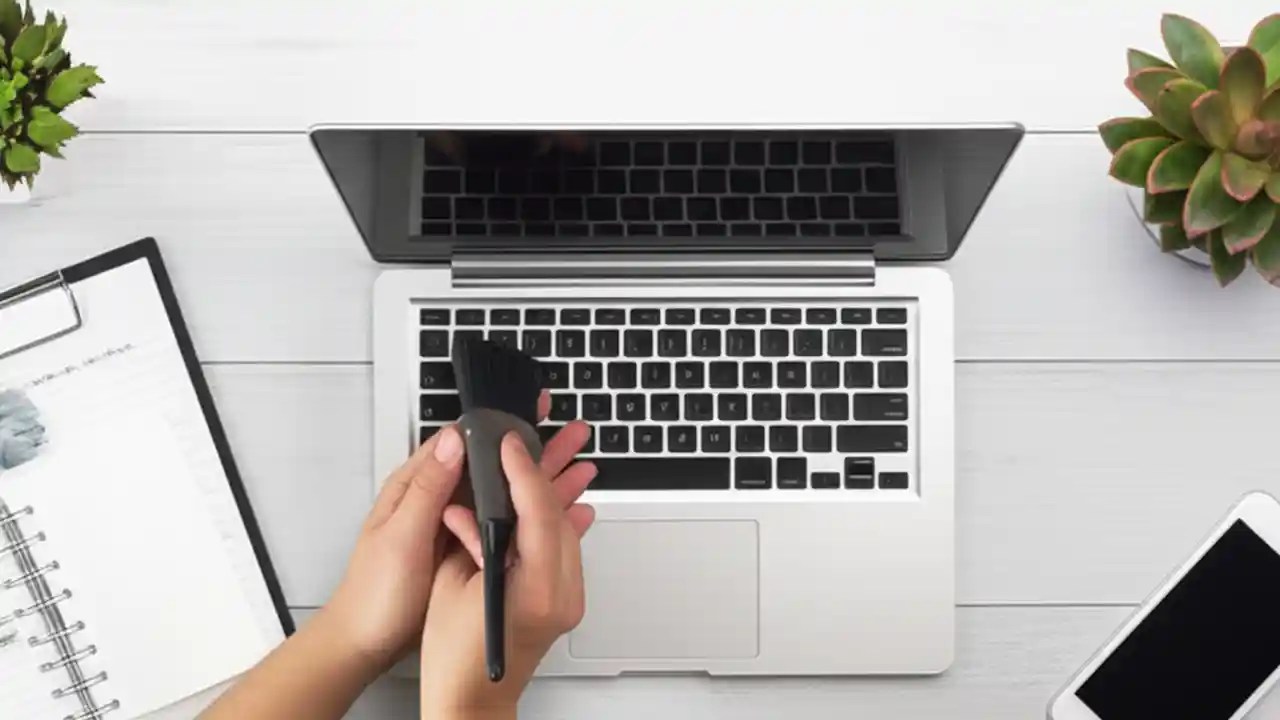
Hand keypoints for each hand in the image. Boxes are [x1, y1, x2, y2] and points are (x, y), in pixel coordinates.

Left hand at [319, 393, 558, 677]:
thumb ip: (427, 489)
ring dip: (539, 479)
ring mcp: (453, 527)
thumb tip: (455, 440)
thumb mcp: (400, 537)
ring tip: (577, 466)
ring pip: (504, 493)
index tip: (531, 411)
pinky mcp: (463, 551)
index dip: (498, 425)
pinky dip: (533, 514)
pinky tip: (558, 513)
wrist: (365, 644)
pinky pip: (505, 523)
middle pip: (491, 465)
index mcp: (416, 487)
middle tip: (569, 435)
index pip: (462, 441)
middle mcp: (437, 501)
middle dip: (532, 449)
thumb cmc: (373, 595)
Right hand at [421, 424, 596, 718]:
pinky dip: (561, 522)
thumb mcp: (453, 587)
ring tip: (572, 457)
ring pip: (567, 531)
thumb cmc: (457, 660)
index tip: (512, 445)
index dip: (524, 472)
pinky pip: (567, 550)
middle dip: (550, 473)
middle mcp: (560, 594)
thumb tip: (472, 506)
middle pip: (559, 517)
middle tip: (554, 436)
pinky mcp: (563, 604)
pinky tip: (572, 502)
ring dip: (561, 494)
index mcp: (535, 590)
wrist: (472, 703)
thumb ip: (468, 539)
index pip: (538, 514)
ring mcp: (567, 601)